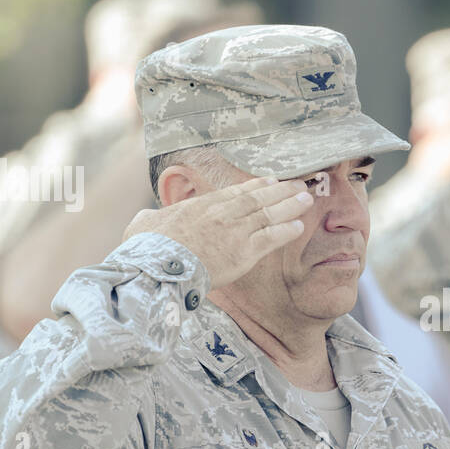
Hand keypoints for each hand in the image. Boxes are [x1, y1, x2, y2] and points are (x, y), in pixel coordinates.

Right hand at [123, 176, 310, 287]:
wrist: (157, 267)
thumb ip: (151, 217)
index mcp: (200, 206)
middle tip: (299, 185)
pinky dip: (286, 231)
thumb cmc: (147, 249)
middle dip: (281, 191)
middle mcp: (221, 214)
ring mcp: (234, 232)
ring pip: (268, 214)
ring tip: (306, 199)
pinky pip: (271, 239)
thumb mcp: (143, 224)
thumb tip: (146, 217)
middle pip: (257, 199)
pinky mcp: (243, 253)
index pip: (235, 193)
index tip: (270, 182)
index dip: (256, 186)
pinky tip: (299, 226)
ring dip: (290, 206)